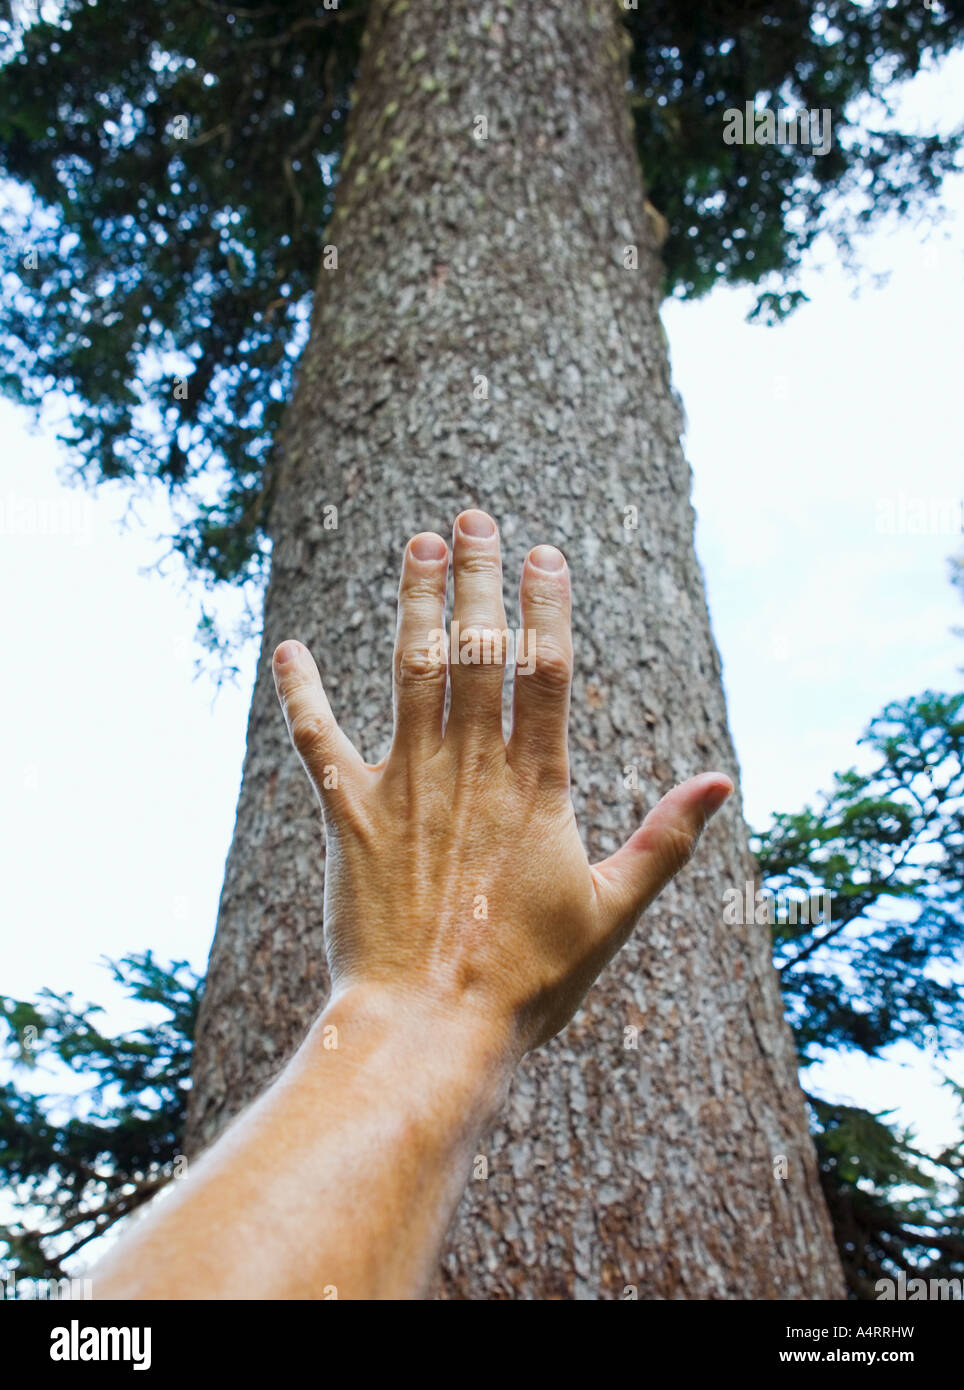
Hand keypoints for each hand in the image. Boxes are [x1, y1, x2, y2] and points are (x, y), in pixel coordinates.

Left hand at [272, 509, 731, 1059]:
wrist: (430, 1027)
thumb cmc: (529, 980)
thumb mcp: (612, 911)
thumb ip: (665, 840)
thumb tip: (723, 781)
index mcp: (536, 786)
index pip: (546, 671)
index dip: (544, 606)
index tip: (543, 553)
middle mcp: (470, 769)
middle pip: (477, 651)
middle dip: (476, 579)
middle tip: (472, 518)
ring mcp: (406, 785)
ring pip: (410, 673)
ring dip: (413, 604)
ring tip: (417, 546)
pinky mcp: (352, 816)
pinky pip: (318, 741)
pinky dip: (301, 693)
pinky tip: (289, 648)